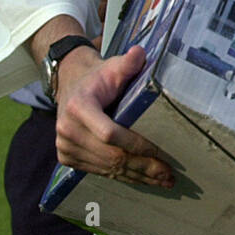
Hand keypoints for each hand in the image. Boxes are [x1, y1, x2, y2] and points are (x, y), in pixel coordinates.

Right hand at [54, 44, 173, 187]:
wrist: (72, 84)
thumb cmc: (99, 77)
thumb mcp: (113, 66)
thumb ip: (128, 62)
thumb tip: (140, 54)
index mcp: (79, 107)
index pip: (109, 133)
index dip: (136, 144)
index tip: (160, 152)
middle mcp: (67, 130)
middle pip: (111, 155)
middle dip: (143, 166)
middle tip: (168, 175)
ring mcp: (65, 146)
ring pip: (107, 168)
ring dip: (137, 176)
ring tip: (162, 180)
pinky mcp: (67, 157)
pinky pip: (99, 171)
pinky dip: (122, 176)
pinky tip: (142, 179)